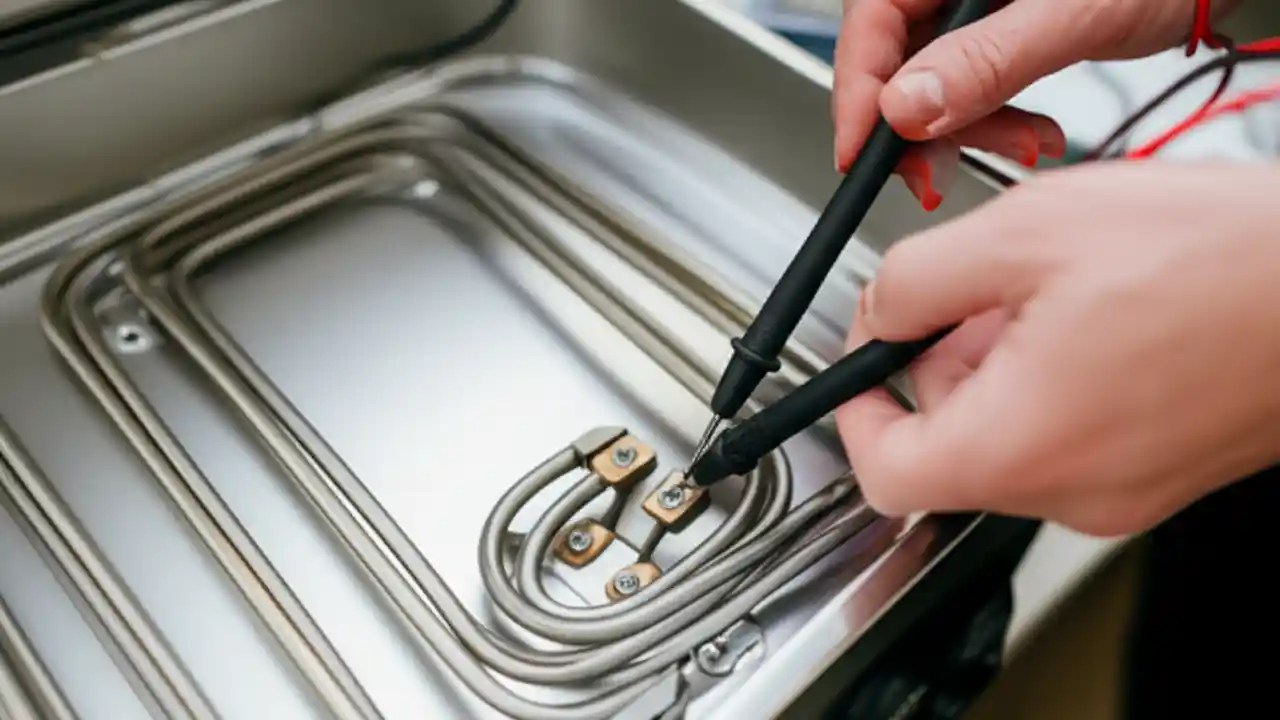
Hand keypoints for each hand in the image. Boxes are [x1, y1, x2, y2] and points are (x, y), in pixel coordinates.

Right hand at [833, 0, 1240, 206]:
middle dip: (923, 127)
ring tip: (1023, 145)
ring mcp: (970, 7)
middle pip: (895, 61)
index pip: (870, 23)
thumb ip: (985, 63)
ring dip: (968, 131)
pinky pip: (968, 87)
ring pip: (930, 84)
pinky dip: (996, 121)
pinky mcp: (995, 34)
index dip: (859, 94)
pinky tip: (1031, 133)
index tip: (860, 153)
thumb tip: (907, 109)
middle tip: (940, 175)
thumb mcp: (1068, 13)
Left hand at [835, 162, 1279, 536]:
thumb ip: (917, 280)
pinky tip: (1095, 315)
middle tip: (977, 294)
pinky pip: (1068, 436)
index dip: (853, 411)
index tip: (861, 361)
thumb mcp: (1024, 234)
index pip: (882, 474)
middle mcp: (1070, 493)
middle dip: (939, 365)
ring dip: (1001, 365)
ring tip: (1054, 292)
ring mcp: (1121, 492)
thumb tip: (876, 310)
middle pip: (946, 449)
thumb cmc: (1218, 259)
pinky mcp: (1158, 475)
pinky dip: (1053, 380)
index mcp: (1019, 448)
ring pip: (1008, 438)